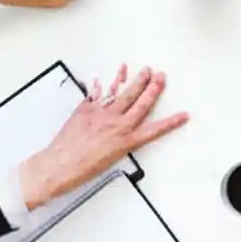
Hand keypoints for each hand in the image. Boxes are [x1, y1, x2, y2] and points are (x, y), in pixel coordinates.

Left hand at [18, 65, 188, 209]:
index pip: (154, 129)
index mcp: (124, 141)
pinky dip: (104, 85)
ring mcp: (101, 115)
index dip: (170, 122)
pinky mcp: (86, 110)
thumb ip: (120, 142)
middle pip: (139, 103)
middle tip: (161, 76)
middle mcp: (116, 125)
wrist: (57, 166)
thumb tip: (124, 133)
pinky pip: (98, 95)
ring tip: (143, 70)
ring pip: (122, 94)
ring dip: (134, 81)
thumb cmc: (81, 170)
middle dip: (152, 88)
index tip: (183, 115)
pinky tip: (108, 77)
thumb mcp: (109, 161)